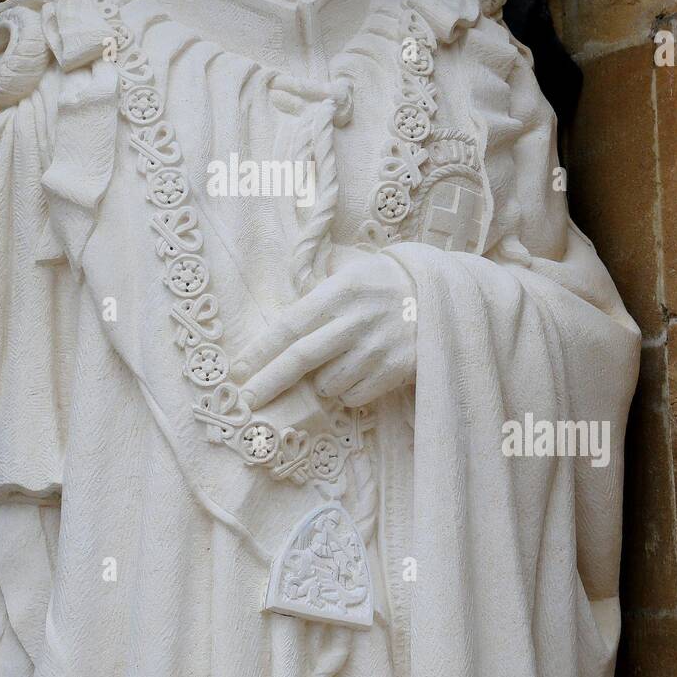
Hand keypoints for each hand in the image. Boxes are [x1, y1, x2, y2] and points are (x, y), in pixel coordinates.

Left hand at [231, 251, 415, 409]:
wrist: (438, 294)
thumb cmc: (380, 284)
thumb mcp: (346, 276)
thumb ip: (313, 300)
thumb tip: (272, 336)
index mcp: (338, 293)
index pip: (289, 326)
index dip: (260, 351)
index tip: (238, 370)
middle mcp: (355, 320)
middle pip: (301, 358)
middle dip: (269, 383)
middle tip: (246, 401)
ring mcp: (377, 347)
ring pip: (328, 384)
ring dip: (320, 384)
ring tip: (336, 363)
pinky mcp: (396, 369)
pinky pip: (354, 396)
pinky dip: (348, 392)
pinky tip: (359, 371)